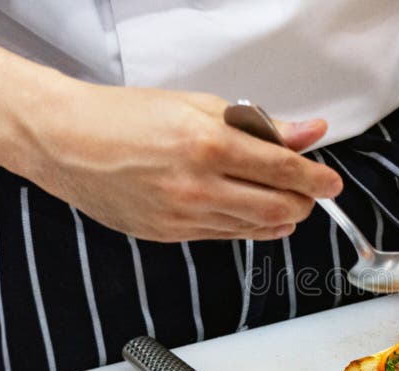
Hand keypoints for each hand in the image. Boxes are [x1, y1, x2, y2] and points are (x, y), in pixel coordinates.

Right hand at [11, 78, 340, 240]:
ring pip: (256, 228)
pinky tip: (253, 215)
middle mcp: (199, 186)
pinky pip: (227, 237)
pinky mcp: (171, 236)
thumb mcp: (200, 106)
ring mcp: (184, 217)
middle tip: (308, 192)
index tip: (331, 182)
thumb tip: (310, 132)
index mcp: (209, 145)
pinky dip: (250, 228)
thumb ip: (262, 125)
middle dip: (304, 202)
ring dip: (281, 217)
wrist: (67, 142)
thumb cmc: (128, 117)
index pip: (285, 170)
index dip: (317, 178)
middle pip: (279, 208)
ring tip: (284, 202)